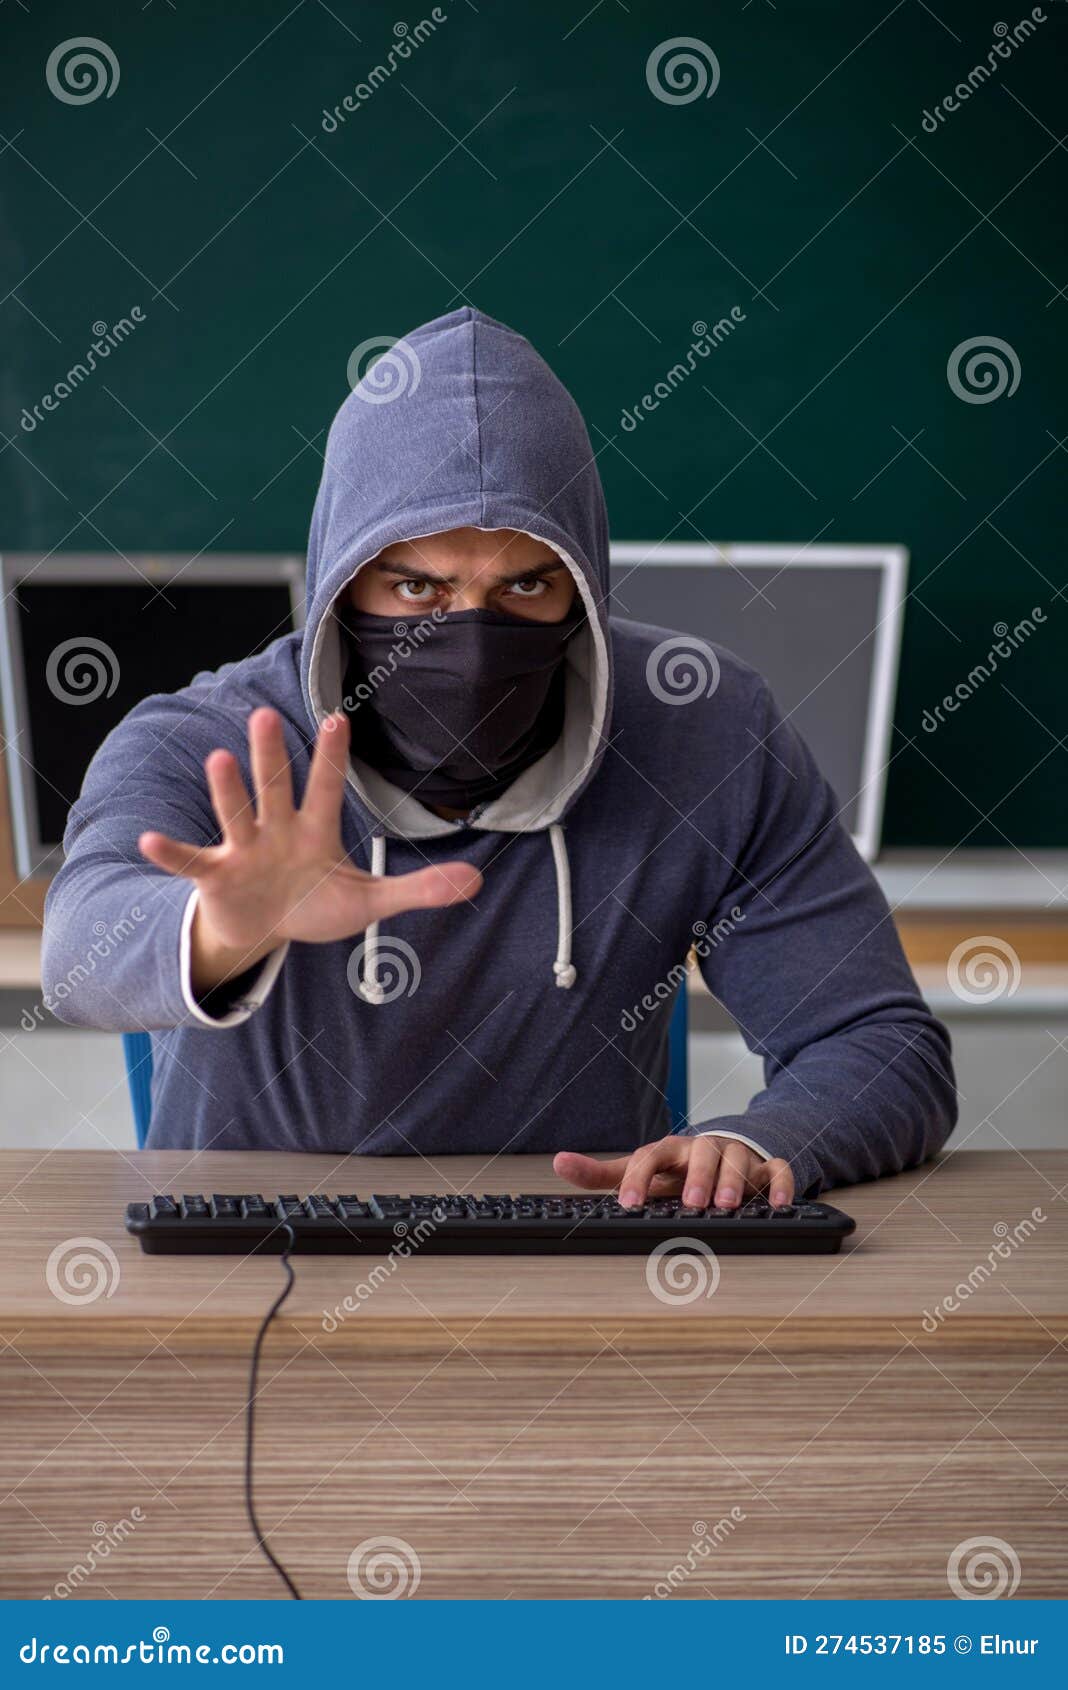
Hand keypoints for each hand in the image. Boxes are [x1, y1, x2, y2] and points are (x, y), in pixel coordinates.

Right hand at [139, 707, 481, 991]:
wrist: (266, 931)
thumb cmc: (315, 905)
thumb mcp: (371, 903)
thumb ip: (420, 890)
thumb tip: (478, 881)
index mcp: (315, 831)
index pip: (326, 789)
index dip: (332, 758)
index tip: (339, 717)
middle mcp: (276, 831)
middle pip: (275, 788)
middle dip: (271, 756)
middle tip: (266, 716)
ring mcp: (243, 851)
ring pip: (236, 815)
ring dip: (227, 791)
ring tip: (219, 758)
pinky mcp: (215, 877)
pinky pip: (191, 862)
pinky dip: (171, 853)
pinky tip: (152, 840)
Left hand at [553, 1135, 794, 1209]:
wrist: (722, 1156)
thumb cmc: (676, 1170)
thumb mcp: (641, 1171)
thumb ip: (601, 1173)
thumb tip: (558, 1162)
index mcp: (670, 1151)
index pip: (651, 1154)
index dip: (638, 1176)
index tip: (628, 1202)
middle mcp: (704, 1150)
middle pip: (701, 1152)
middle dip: (697, 1176)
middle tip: (692, 1202)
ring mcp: (737, 1157)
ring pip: (738, 1159)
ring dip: (733, 1180)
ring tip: (726, 1204)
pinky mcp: (766, 1169)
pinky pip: (779, 1170)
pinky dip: (782, 1184)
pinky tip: (779, 1203)